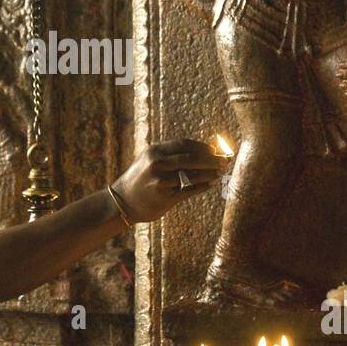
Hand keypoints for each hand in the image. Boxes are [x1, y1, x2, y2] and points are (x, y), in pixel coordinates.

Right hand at [109, 139, 227, 223]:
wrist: (122, 201)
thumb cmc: (140, 178)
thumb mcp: (149, 159)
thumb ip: (170, 154)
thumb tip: (201, 150)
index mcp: (154, 151)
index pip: (184, 144)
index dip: (202, 147)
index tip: (214, 150)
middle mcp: (157, 164)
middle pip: (191, 158)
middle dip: (211, 159)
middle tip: (224, 161)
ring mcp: (160, 181)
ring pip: (192, 175)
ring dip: (210, 173)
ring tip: (219, 172)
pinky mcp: (164, 197)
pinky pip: (189, 190)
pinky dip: (202, 187)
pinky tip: (210, 184)